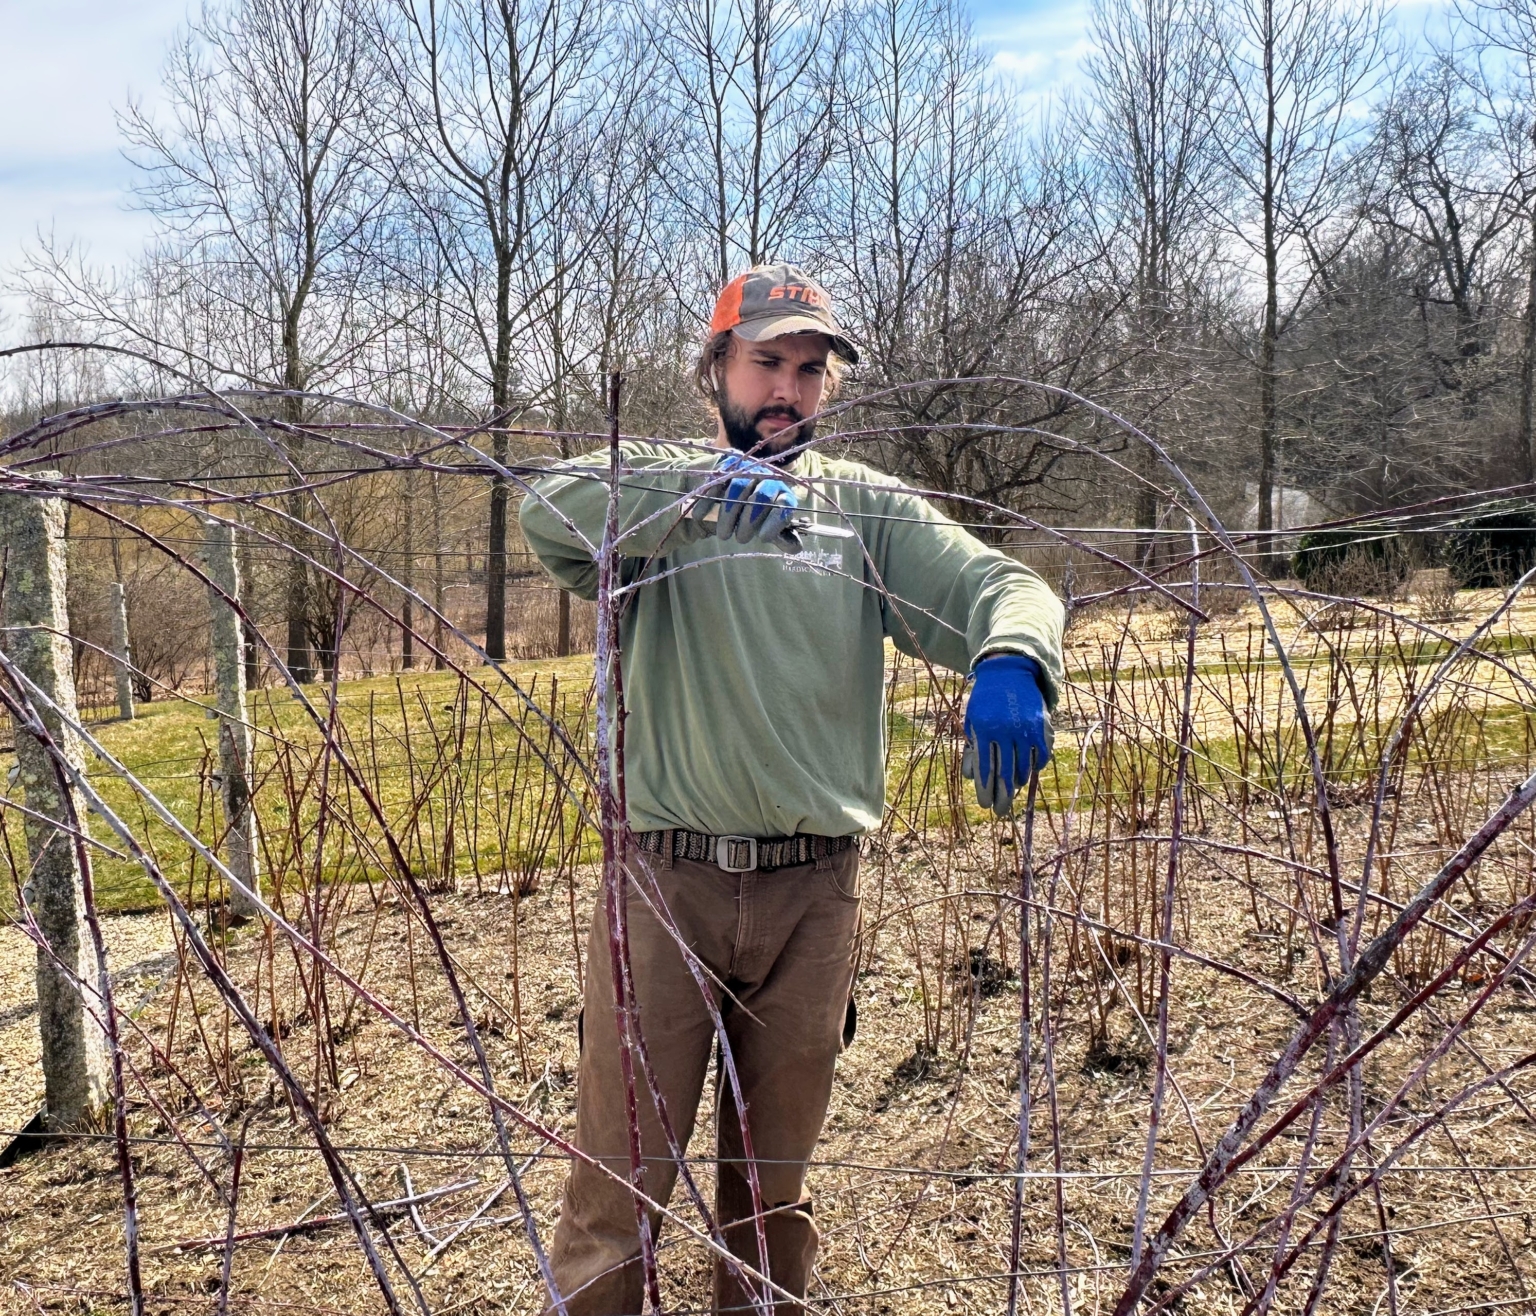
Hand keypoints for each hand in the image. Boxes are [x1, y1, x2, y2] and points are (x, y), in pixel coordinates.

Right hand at [705, 452, 802, 550]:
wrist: (737, 487)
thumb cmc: (757, 514)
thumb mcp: (769, 525)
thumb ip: (781, 536)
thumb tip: (795, 548)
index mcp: (783, 493)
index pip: (785, 504)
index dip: (775, 521)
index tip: (762, 538)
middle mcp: (768, 478)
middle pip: (761, 496)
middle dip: (750, 520)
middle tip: (741, 539)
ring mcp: (748, 470)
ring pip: (739, 488)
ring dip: (729, 514)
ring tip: (724, 535)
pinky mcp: (727, 466)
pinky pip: (718, 481)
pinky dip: (708, 500)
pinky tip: (701, 517)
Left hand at [961, 654, 1051, 816]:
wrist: (1009, 672)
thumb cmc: (986, 699)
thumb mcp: (973, 719)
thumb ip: (974, 746)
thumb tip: (971, 776)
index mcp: (984, 729)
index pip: (985, 767)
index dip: (985, 789)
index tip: (985, 805)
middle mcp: (1005, 730)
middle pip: (1005, 772)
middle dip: (1001, 796)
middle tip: (999, 811)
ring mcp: (1025, 728)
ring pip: (1024, 766)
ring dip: (1018, 781)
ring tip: (1013, 790)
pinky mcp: (1041, 725)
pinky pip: (1041, 755)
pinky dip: (1036, 766)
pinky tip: (1030, 772)